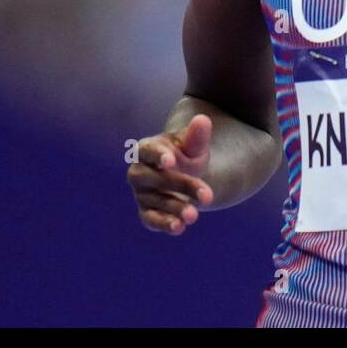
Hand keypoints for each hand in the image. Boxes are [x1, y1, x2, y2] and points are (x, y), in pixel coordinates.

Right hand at [127, 114, 215, 235]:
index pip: (148, 151)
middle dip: (183, 186)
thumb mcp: (194, 145)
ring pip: (156, 201)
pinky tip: (179, 228)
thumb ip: (197, 135)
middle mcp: (139, 172)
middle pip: (157, 179)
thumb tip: (203, 119)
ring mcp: (141, 193)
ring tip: (194, 216)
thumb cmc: (186, 154)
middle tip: (207, 195)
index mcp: (146, 149)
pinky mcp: (147, 211)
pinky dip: (164, 224)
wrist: (186, 174)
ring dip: (176, 209)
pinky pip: (151, 219)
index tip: (171, 161)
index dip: (159, 155)